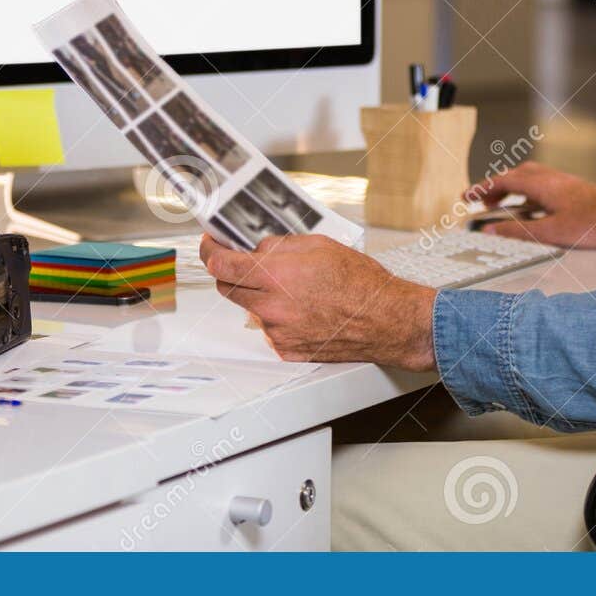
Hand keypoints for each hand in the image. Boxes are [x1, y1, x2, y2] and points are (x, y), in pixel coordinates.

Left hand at [199, 233, 436, 370]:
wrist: (385, 320)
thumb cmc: (361, 284)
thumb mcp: (319, 245)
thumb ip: (279, 245)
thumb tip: (257, 247)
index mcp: (275, 275)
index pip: (220, 264)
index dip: (210, 251)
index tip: (211, 245)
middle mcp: (271, 306)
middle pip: (227, 288)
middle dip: (232, 273)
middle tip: (248, 264)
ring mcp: (277, 332)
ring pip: (251, 310)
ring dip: (261, 297)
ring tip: (295, 290)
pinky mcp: (287, 350)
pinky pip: (271, 330)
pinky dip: (279, 319)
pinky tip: (304, 310)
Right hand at [463, 161, 595, 248]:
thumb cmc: (595, 223)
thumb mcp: (550, 232)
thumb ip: (517, 231)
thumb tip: (491, 229)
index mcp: (540, 184)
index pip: (502, 181)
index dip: (481, 189)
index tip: (466, 197)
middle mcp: (550, 178)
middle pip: (514, 177)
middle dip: (495, 189)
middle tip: (481, 203)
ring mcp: (563, 184)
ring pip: (529, 181)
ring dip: (511, 192)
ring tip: (502, 208)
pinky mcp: (573, 192)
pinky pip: (541, 189)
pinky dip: (527, 197)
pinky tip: (531, 212)